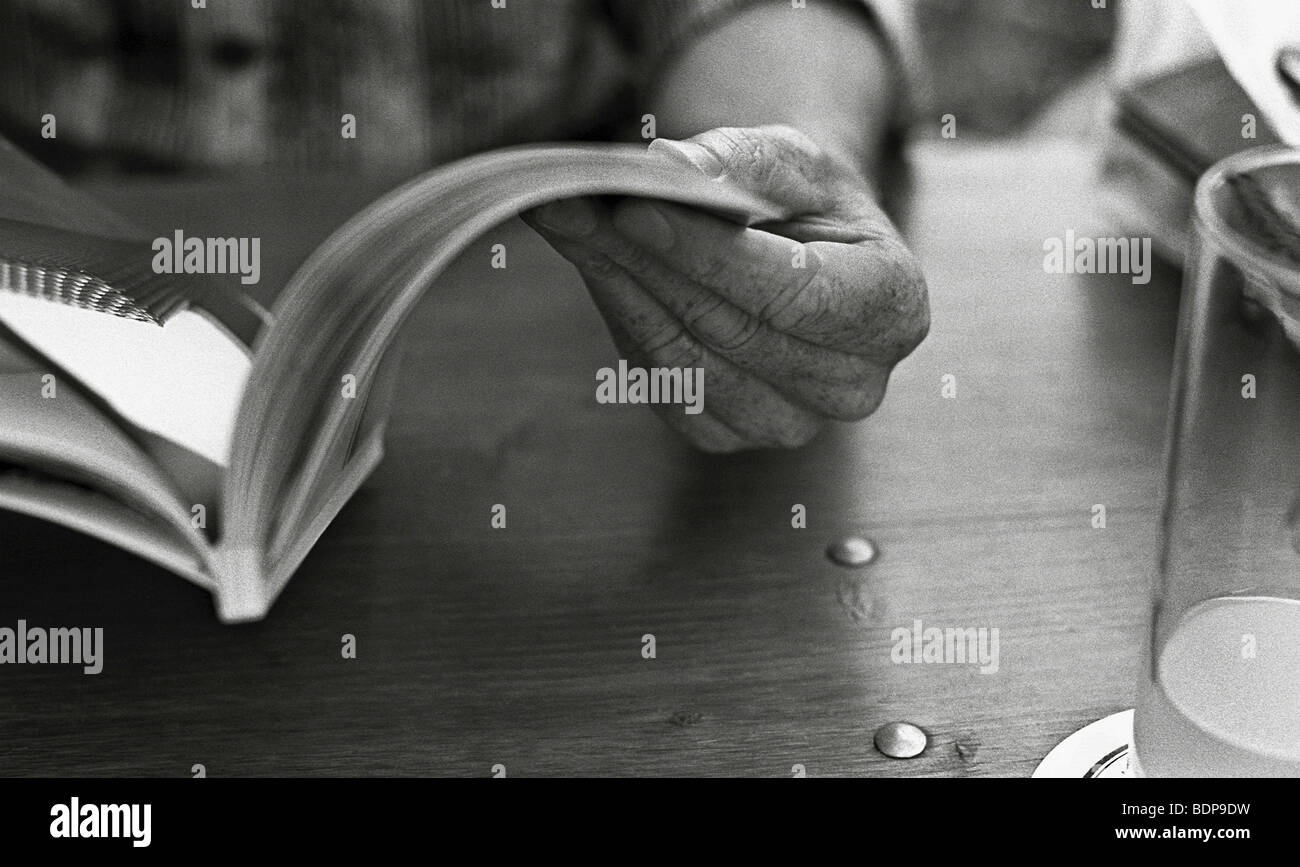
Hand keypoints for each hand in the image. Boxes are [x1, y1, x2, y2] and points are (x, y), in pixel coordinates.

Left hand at [523, 124, 928, 451]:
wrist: (796, 251)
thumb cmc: (801, 201)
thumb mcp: (789, 158)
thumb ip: (739, 161)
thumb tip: (669, 169)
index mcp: (892, 309)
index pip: (793, 292)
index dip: (707, 254)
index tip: (632, 209)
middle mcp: (852, 384)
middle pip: (730, 328)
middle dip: (645, 262)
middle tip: (570, 205)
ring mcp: (790, 422)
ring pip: (685, 360)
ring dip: (619, 287)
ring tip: (567, 223)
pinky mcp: (729, 435)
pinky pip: (661, 383)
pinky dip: (621, 320)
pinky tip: (596, 267)